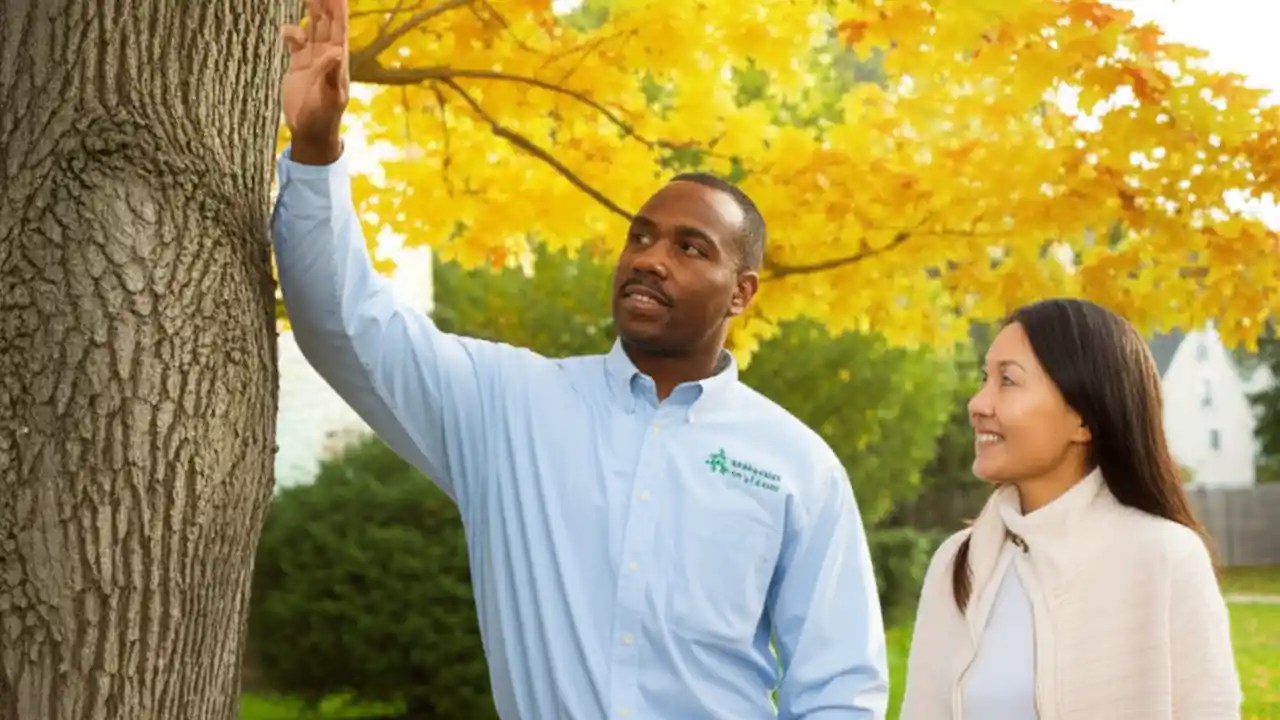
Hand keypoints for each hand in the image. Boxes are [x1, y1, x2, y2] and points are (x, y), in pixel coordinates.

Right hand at [280, 0, 349, 163]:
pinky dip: (291, 33)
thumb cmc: (322, 117)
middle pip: (326, 22)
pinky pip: (296, 42)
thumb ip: (329, 73)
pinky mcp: (299, 65)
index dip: (338, 8)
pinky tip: (286, 32)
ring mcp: (313, 59)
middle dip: (324, 2)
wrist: (309, 131)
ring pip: (312, 27)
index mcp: (337, 60)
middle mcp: (327, 55)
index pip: (339, 28)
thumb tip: (337, 51)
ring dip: (310, 10)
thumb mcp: (327, 96)